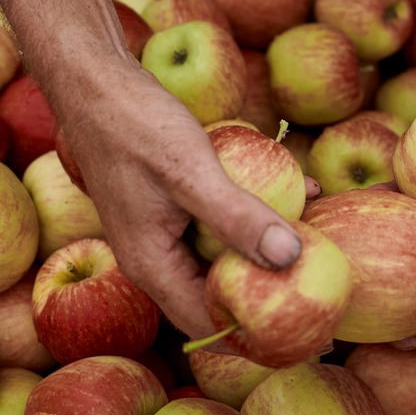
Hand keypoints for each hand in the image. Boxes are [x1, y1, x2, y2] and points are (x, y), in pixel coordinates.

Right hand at [55, 63, 308, 341]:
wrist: (93, 80)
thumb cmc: (133, 123)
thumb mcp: (190, 170)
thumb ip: (237, 217)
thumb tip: (290, 258)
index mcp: (152, 264)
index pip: (205, 322)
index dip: (254, 334)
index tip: (305, 331)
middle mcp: (156, 256)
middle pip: (217, 292)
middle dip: (267, 291)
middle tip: (322, 287)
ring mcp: (165, 229)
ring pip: (224, 253)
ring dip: (267, 247)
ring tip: (321, 239)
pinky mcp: (175, 202)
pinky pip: (222, 220)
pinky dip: (257, 211)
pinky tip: (301, 189)